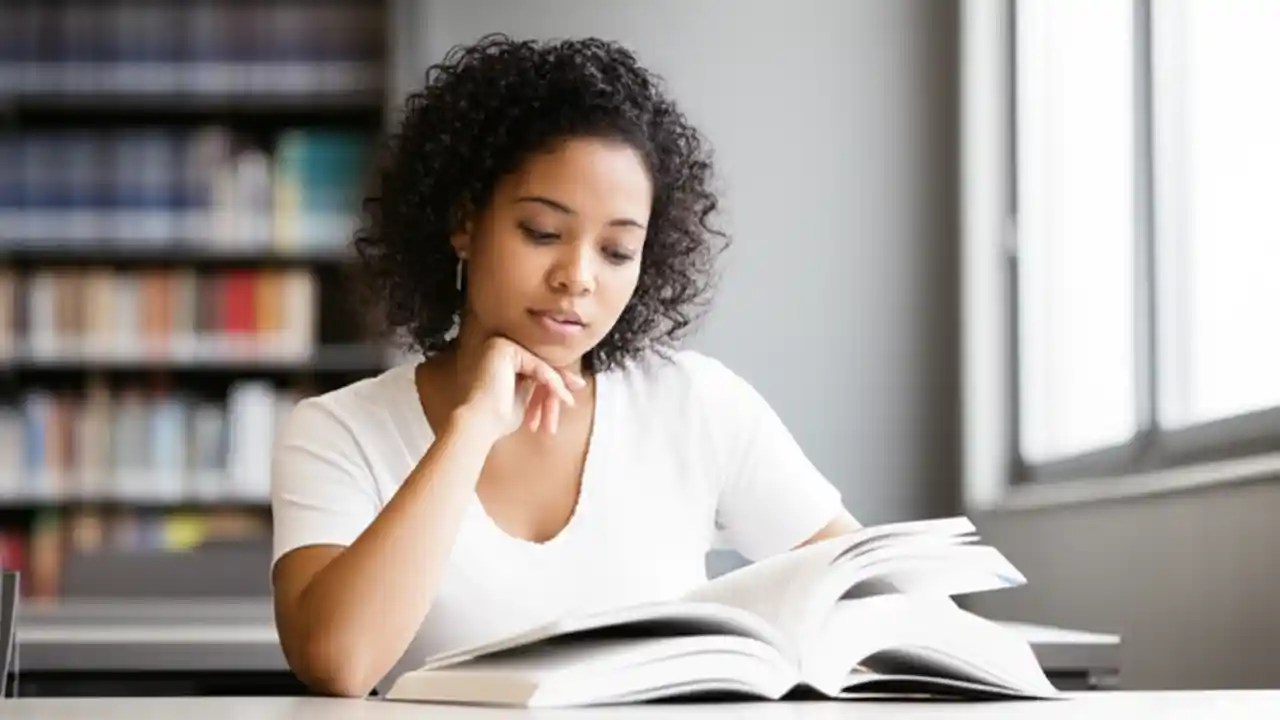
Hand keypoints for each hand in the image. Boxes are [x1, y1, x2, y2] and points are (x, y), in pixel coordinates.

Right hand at [457, 336, 586, 440]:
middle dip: (559, 384)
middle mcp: (497, 347)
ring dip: (556, 387)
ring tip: (567, 404)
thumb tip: (561, 382)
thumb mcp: (523, 399)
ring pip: (540, 365)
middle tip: (572, 400)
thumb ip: (535, 386)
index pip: (533, 367)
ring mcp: (499, 345)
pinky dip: (552, 382)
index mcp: (499, 358)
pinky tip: (562, 396)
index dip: (554, 382)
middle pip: (538, 364)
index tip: (569, 397)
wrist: (479, 424)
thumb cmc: (497, 419)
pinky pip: (538, 366)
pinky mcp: (504, 349)